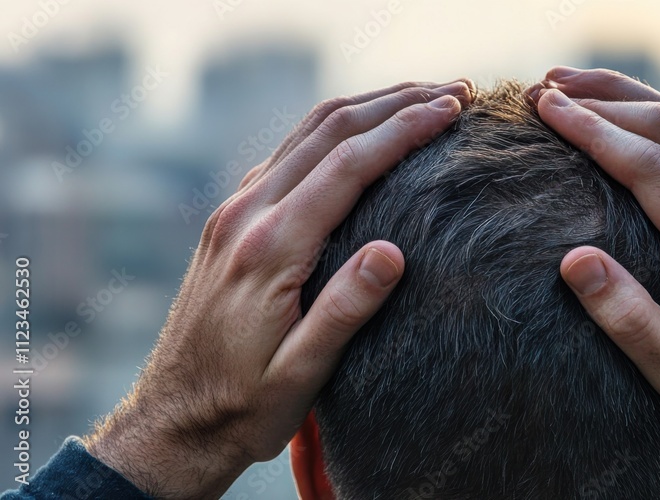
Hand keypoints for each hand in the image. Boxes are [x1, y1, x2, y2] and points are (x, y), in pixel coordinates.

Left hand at [83, 80, 472, 498]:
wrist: (173, 419)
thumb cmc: (243, 405)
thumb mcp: (299, 374)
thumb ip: (344, 311)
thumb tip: (393, 252)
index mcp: (268, 249)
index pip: (347, 166)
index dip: (403, 131)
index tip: (451, 112)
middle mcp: (245, 216)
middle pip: (327, 131)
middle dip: (394, 103)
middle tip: (452, 91)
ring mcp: (233, 213)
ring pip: (305, 134)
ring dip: (365, 108)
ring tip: (419, 99)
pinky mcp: (231, 221)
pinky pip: (288, 155)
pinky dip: (334, 131)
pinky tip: (361, 134)